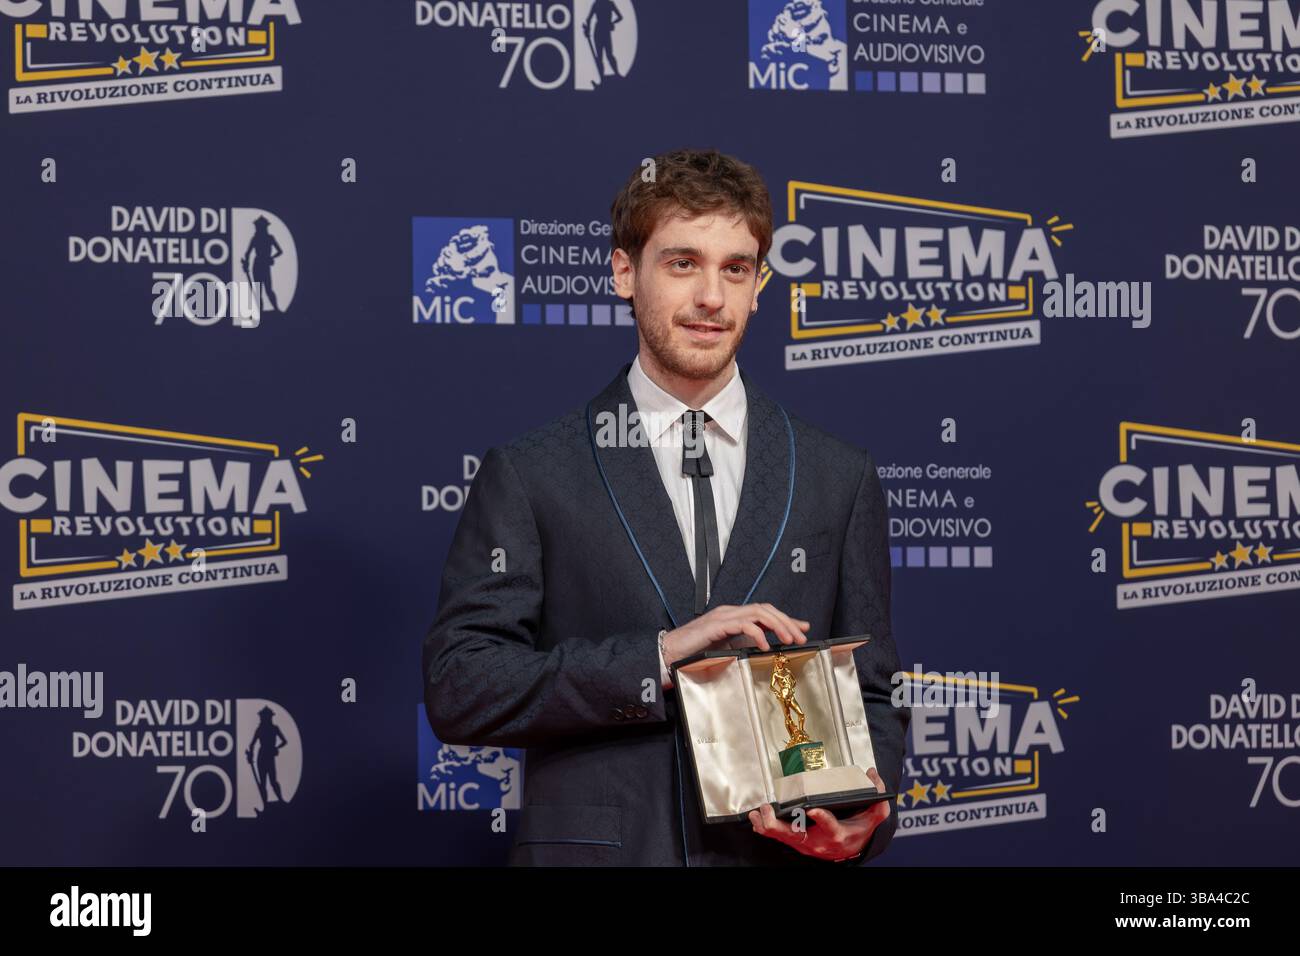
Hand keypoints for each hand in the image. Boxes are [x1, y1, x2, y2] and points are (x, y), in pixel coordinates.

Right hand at [661, 603, 809, 669]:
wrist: (670, 653)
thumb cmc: (695, 653)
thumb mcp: (726, 648)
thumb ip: (744, 644)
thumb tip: (765, 647)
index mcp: (733, 616)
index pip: (764, 612)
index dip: (785, 618)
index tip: (803, 628)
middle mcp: (730, 612)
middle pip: (765, 609)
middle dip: (786, 622)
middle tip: (801, 637)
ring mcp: (723, 616)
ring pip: (758, 613)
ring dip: (777, 625)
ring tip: (788, 639)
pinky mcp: (717, 625)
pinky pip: (743, 624)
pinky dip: (758, 633)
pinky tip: (766, 645)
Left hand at [748, 767, 891, 861]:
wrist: (848, 850)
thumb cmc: (858, 831)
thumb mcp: (873, 818)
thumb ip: (877, 798)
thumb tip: (872, 774)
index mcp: (837, 833)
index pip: (829, 825)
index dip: (820, 817)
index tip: (812, 808)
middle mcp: (817, 841)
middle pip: (794, 835)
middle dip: (777, 824)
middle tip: (768, 809)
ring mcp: (804, 843)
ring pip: (781, 837)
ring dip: (765, 825)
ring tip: (757, 812)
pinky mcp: (795, 842)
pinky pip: (776, 838)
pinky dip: (763, 829)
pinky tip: (755, 819)